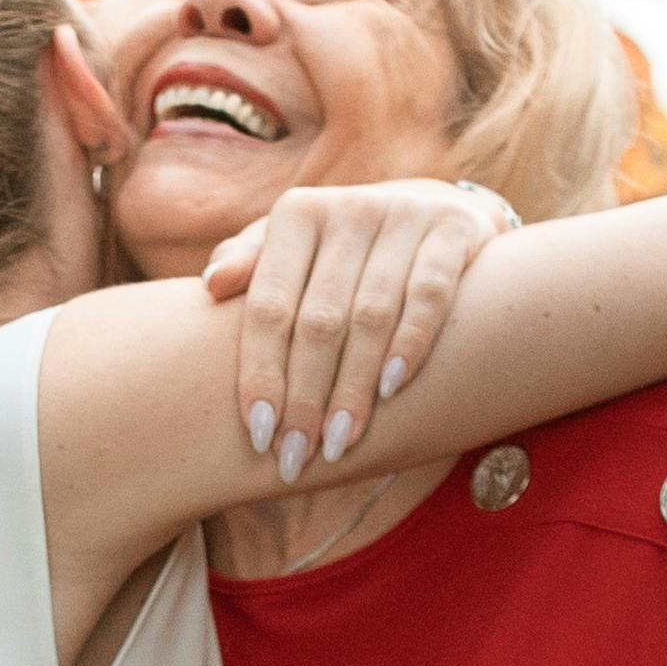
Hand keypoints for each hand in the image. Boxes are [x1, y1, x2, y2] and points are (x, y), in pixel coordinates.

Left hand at [200, 173, 519, 478]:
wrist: (436, 210)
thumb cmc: (344, 249)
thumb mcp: (294, 249)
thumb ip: (250, 265)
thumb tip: (212, 287)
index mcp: (298, 214)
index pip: (270, 306)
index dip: (261, 373)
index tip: (258, 435)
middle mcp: (349, 209)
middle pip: (319, 320)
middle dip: (305, 398)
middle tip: (296, 456)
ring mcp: (405, 215)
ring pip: (372, 316)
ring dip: (353, 388)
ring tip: (339, 443)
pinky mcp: (454, 229)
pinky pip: (429, 295)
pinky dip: (410, 346)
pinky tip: (390, 392)